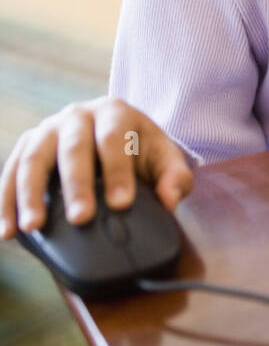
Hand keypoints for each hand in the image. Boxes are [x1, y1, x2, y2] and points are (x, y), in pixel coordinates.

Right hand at [0, 97, 194, 237]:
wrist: (113, 135)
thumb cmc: (139, 151)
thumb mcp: (165, 159)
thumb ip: (175, 178)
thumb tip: (169, 200)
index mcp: (114, 113)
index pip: (115, 139)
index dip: (118, 171)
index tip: (121, 204)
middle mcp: (77, 115)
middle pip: (73, 148)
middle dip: (76, 184)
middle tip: (81, 218)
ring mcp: (47, 129)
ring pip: (34, 158)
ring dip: (30, 194)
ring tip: (33, 227)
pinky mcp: (27, 147)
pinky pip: (11, 172)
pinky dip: (6, 202)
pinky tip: (8, 231)